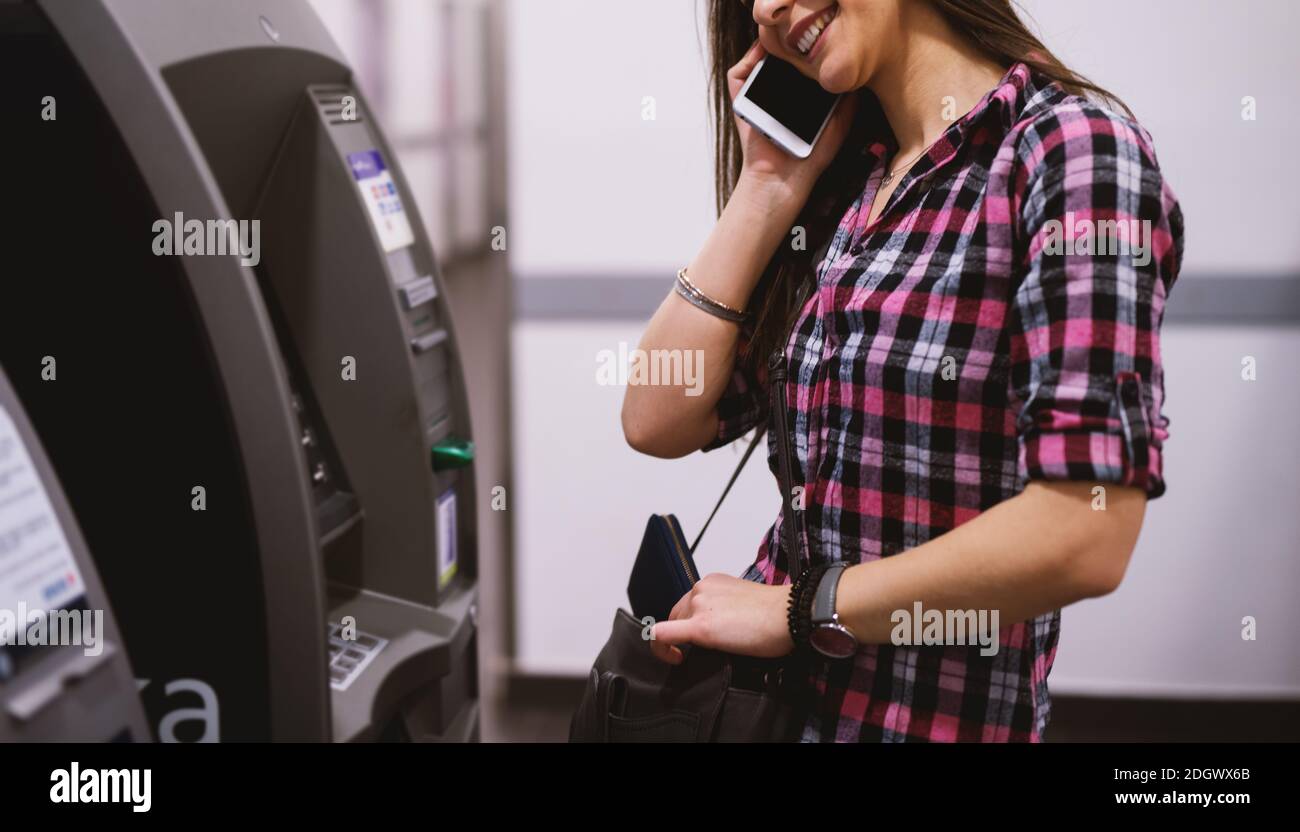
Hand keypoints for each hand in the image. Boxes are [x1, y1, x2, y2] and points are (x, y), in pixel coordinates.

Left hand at [649, 573, 793, 664]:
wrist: (789, 614)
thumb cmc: (777, 613)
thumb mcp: (743, 601)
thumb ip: (725, 608)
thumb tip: (719, 626)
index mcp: (712, 582)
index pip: (688, 603)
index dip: (685, 622)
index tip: (692, 637)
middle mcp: (701, 589)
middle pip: (677, 614)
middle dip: (681, 633)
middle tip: (693, 652)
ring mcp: (699, 607)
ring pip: (672, 625)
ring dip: (678, 642)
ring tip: (689, 658)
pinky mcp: (700, 627)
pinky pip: (663, 634)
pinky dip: (660, 648)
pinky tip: (672, 658)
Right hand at [727, 40, 857, 200]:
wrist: (783, 179)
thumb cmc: (811, 158)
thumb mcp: (838, 125)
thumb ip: (847, 102)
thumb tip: (855, 75)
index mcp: (798, 96)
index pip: (801, 63)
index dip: (808, 49)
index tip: (820, 40)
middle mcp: (776, 92)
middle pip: (779, 57)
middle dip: (789, 42)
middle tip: (803, 34)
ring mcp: (757, 95)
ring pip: (757, 58)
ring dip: (769, 44)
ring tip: (784, 36)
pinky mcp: (741, 101)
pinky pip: (738, 74)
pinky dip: (748, 59)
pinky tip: (765, 54)